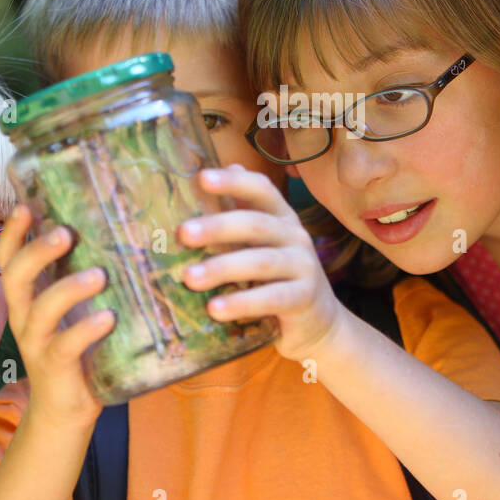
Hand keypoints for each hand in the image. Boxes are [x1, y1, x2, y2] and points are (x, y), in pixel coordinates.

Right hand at [0, 204, 111, 431]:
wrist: (66, 411)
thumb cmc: (77, 349)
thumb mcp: (75, 309)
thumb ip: (82, 275)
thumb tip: (113, 233)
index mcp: (30, 298)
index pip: (10, 259)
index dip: (13, 233)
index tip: (26, 205)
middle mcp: (26, 317)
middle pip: (16, 276)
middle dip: (38, 251)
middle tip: (66, 232)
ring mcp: (37, 343)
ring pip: (41, 310)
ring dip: (69, 288)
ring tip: (99, 275)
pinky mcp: (56, 368)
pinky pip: (65, 346)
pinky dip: (86, 329)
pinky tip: (108, 318)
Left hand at [177, 164, 347, 363]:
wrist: (317, 322)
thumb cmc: (278, 278)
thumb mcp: (259, 245)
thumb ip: (236, 215)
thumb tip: (203, 177)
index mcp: (281, 217)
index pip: (261, 189)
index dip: (234, 182)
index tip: (201, 178)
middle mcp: (295, 236)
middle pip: (256, 224)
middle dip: (217, 227)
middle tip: (183, 234)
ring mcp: (304, 266)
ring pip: (261, 262)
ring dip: (222, 268)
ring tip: (189, 278)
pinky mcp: (304, 298)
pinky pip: (271, 298)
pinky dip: (242, 303)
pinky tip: (214, 309)